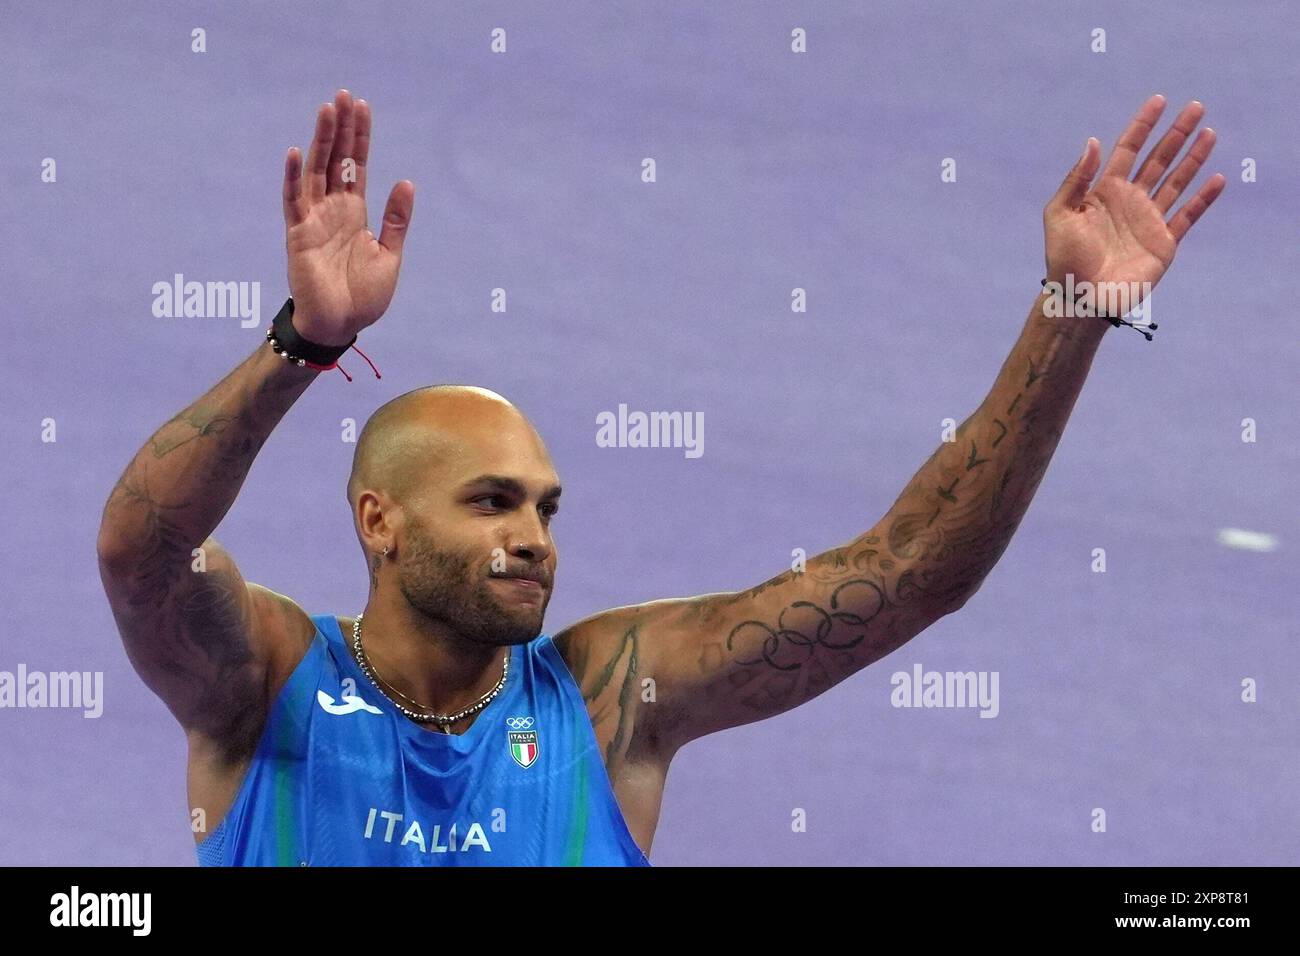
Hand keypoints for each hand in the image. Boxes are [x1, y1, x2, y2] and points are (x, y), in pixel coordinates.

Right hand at [282, 89, 414, 345]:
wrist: (340, 326)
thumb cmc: (363, 297)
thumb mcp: (389, 255)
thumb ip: (396, 220)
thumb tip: (406, 181)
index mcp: (355, 213)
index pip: (355, 165)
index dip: (359, 137)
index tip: (362, 106)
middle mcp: (332, 210)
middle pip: (335, 159)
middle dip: (340, 128)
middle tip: (344, 95)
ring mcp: (313, 220)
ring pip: (315, 171)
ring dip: (320, 140)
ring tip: (327, 109)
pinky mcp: (298, 235)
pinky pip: (293, 201)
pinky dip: (293, 177)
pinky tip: (297, 152)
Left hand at [1043, 94, 1224, 296]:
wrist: (1080, 297)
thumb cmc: (1064, 258)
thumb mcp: (1059, 214)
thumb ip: (1076, 179)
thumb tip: (1093, 142)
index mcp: (1104, 191)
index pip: (1128, 150)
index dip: (1143, 125)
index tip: (1159, 101)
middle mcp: (1130, 201)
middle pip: (1158, 159)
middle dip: (1176, 134)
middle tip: (1196, 107)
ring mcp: (1149, 220)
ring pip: (1176, 181)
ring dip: (1193, 158)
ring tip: (1209, 133)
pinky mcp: (1164, 243)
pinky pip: (1188, 216)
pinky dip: (1203, 198)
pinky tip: (1216, 179)